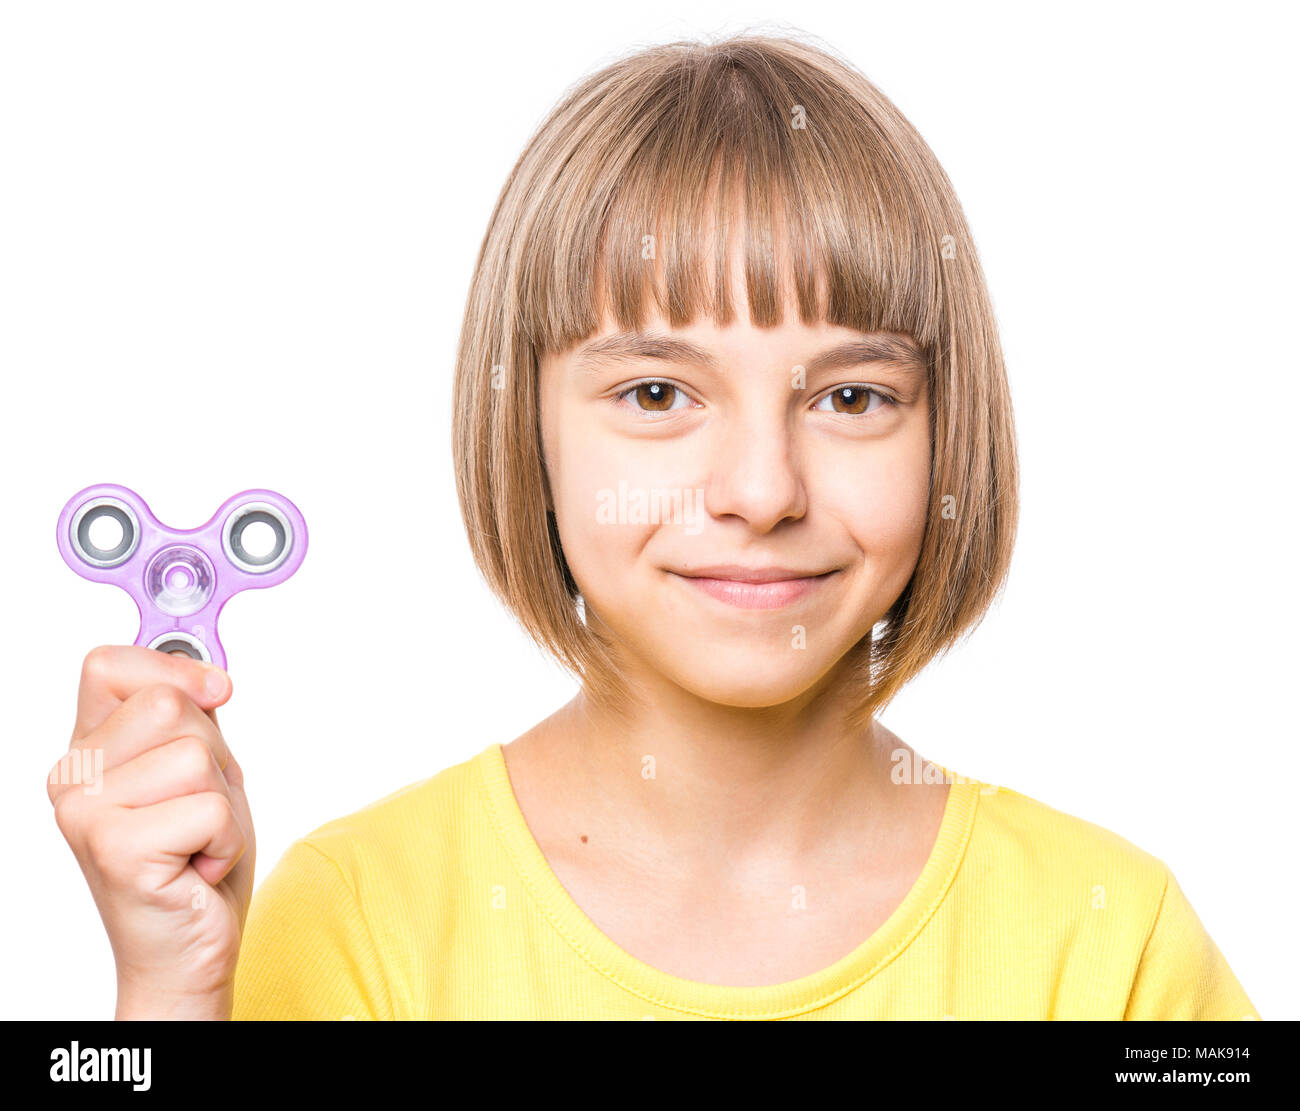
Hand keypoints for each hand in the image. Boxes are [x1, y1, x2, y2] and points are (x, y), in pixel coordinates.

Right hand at [48, 645, 254, 1018]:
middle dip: (214, 757)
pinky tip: (197, 865)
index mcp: (88, 748)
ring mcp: (84, 813)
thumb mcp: (202, 768)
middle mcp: (72, 778)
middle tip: (198, 808)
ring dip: (223, 802)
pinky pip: (211, 808)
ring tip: (196, 839)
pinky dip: (226, 839)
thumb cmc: (195, 859)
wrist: (187, 949)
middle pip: (171, 705)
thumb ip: (191, 715)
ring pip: (198, 756)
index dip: (172, 669)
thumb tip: (207, 674)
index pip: (109, 664)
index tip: (213, 694)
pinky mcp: (113, 848)